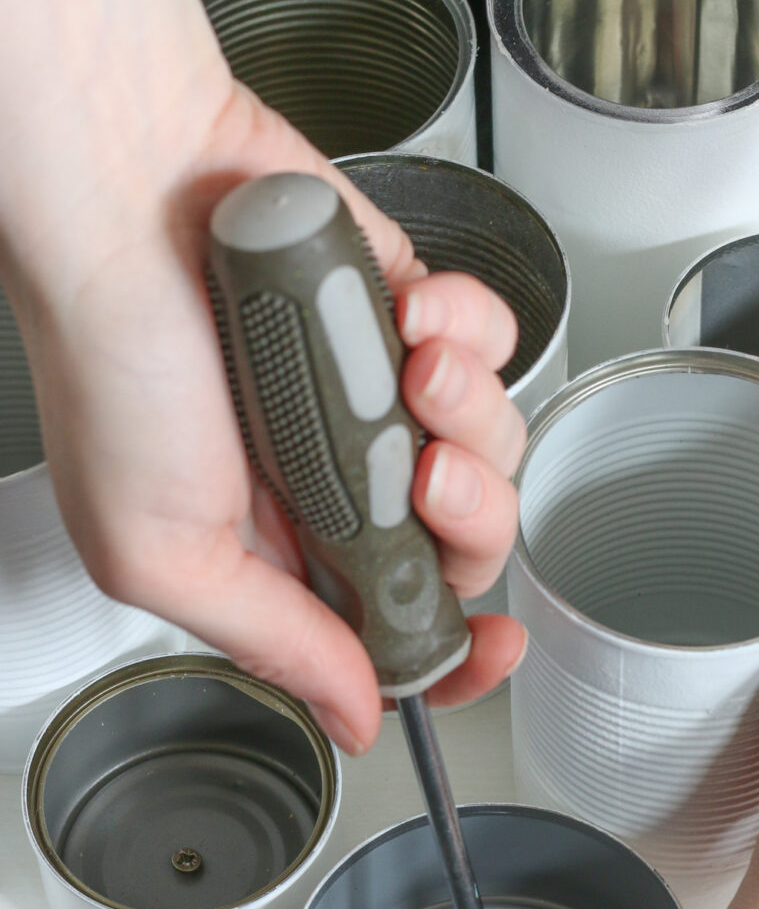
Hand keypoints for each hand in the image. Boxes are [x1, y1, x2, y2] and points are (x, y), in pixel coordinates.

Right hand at [0, 0, 525, 754]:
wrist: (124, 191)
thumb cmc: (115, 358)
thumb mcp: (164, 550)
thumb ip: (274, 639)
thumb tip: (352, 716)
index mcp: (280, 556)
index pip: (395, 633)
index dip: (456, 652)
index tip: (491, 646)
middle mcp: (335, 481)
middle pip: (466, 544)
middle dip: (471, 515)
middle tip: (423, 472)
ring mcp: (374, 396)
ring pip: (493, 446)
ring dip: (471, 413)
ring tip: (408, 366)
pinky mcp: (405, 313)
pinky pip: (493, 345)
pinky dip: (470, 330)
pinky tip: (409, 313)